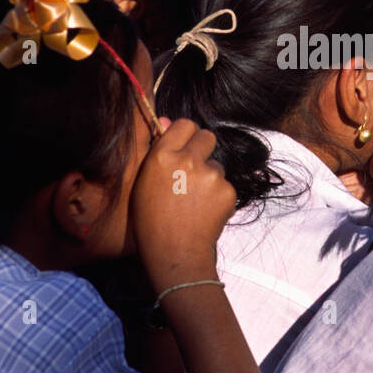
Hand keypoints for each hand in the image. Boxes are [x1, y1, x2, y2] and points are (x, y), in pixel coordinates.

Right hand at [131, 118, 235, 290]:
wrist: (174, 253)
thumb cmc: (151, 221)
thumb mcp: (144, 182)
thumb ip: (158, 150)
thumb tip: (166, 120)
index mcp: (163, 156)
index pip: (185, 124)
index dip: (186, 135)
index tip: (184, 146)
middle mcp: (188, 160)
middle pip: (207, 136)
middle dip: (202, 149)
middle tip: (194, 170)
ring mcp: (211, 175)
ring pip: (217, 165)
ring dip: (209, 176)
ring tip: (194, 201)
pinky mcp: (227, 191)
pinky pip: (225, 185)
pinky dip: (218, 196)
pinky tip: (205, 211)